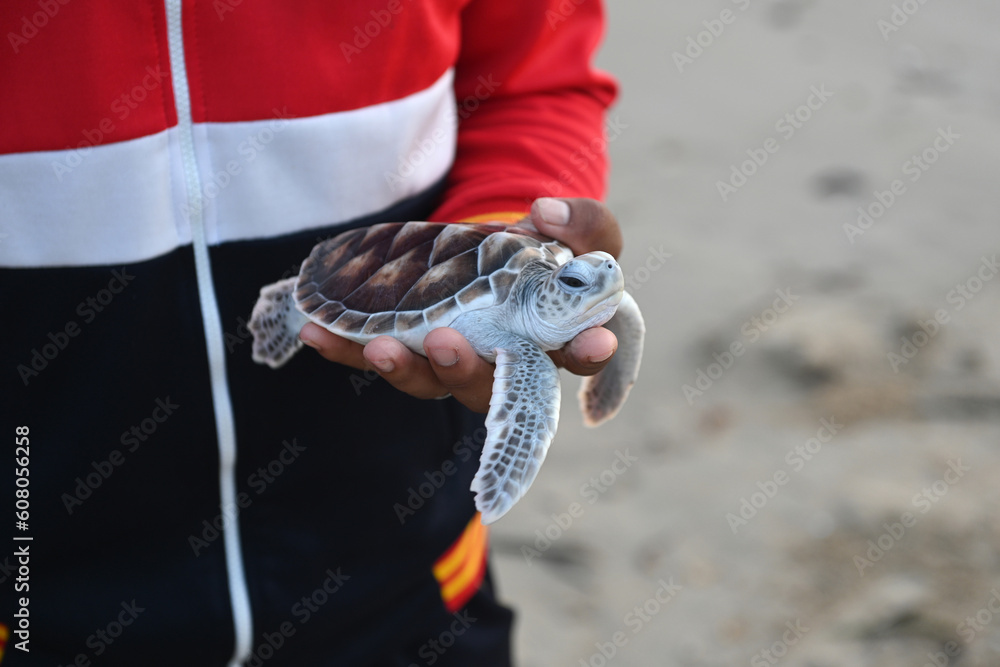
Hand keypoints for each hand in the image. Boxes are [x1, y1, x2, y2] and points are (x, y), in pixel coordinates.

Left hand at [299, 197, 622, 412]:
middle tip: (448, 343)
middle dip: (466, 371)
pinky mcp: (410, 346)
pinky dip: (345, 348)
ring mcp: (453, 359)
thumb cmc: (547, 249)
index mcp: (556, 341)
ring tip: (379, 346)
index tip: (591, 342)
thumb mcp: (579, 230)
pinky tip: (315, 331)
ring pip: (428, 380)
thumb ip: (581, 222)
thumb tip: (543, 212)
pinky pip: (374, 355)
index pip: (580, 355)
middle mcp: (504, 363)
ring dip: (402, 369)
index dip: (587, 353)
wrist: (494, 246)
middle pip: (489, 387)